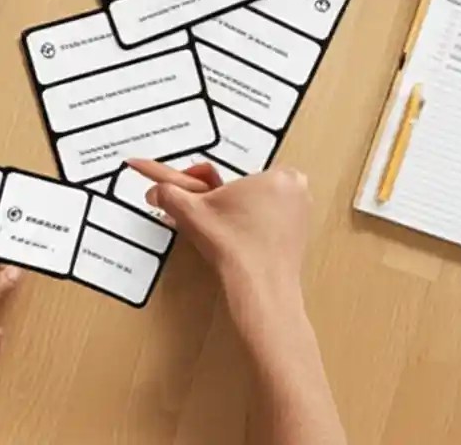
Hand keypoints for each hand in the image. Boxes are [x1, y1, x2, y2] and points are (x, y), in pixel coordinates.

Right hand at [126, 160, 312, 312]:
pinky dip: (255, 229)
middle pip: (247, 188)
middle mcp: (296, 191)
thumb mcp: (192, 212)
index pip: (233, 173)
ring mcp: (302, 214)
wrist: (257, 287)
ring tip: (223, 231)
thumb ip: (171, 194)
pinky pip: (272, 223)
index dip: (209, 185)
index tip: (196, 193)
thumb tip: (159, 190)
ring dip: (239, 214)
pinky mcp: (300, 235)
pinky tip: (238, 242)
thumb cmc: (235, 247)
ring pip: (259, 206)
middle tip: (209, 216)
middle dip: (225, 200)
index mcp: (278, 175)